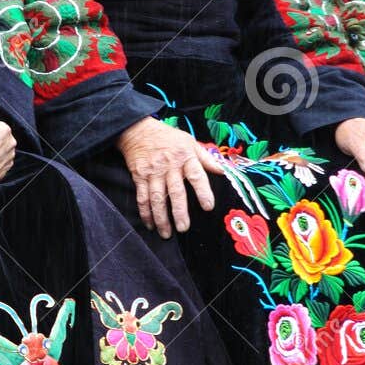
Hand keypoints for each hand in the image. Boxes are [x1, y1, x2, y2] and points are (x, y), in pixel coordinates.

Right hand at [115, 117, 221, 238]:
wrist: (138, 130)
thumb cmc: (169, 138)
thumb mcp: (190, 142)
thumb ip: (207, 158)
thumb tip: (226, 170)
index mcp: (186, 157)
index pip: (197, 176)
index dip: (203, 191)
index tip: (208, 207)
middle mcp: (169, 166)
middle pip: (175, 192)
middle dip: (179, 212)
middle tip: (183, 228)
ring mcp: (153, 172)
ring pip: (157, 198)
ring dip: (161, 217)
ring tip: (166, 233)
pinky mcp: (139, 177)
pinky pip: (142, 197)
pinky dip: (145, 213)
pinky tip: (150, 225)